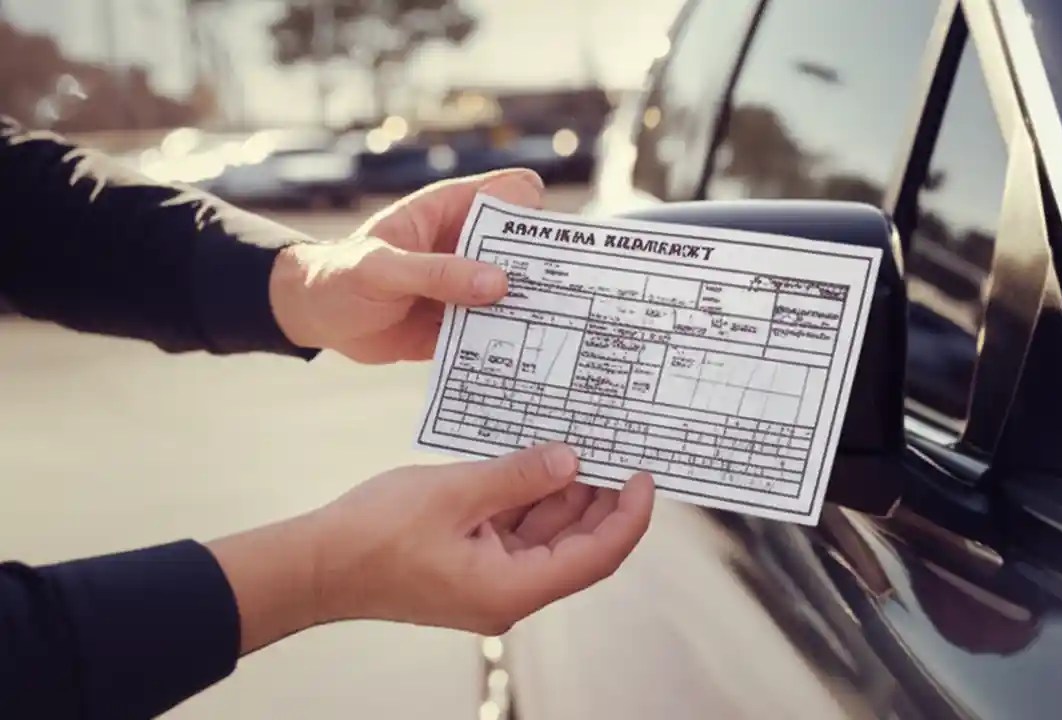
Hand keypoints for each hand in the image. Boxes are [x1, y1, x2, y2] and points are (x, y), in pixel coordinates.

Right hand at [208, 444, 654, 651]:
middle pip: (577, 546)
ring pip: (548, 536)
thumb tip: (571, 460)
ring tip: (584, 445)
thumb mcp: (455, 493)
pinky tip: (541, 461)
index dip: (629, 517)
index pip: (596, 556)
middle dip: (601, 499)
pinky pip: (518, 531)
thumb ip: (519, 476)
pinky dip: (532, 498)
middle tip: (618, 450)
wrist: (317, 565)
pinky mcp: (472, 564)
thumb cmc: (374, 536)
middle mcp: (509, 592)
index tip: (645, 477)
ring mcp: (490, 580)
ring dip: (566, 494)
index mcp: (512, 589)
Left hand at [268, 169, 543, 362]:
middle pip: (524, 247)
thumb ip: (437, 273)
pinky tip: (528, 360)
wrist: (316, 317)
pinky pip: (494, 330)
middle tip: (568, 296)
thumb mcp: (382, 270)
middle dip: (547, 268)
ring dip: (532, 310)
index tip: (547, 247)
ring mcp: (467, 284)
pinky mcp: (462, 321)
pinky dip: (508, 343)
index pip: (510, 193)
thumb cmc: (340, 276)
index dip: (533, 214)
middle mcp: (467, 245)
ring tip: (560, 333)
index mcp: (450, 212)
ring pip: (515, 291)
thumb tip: (498, 284)